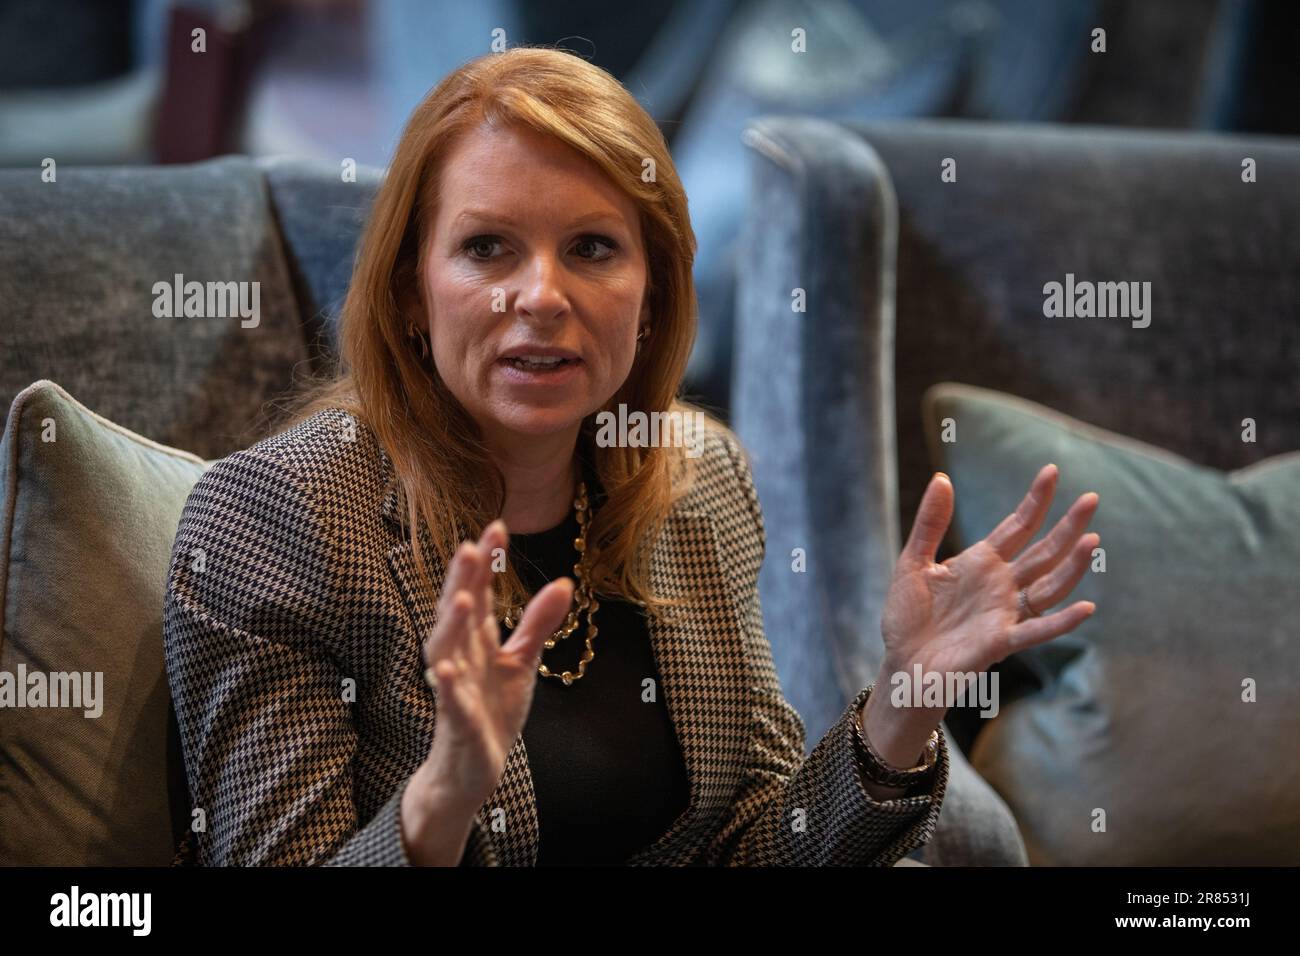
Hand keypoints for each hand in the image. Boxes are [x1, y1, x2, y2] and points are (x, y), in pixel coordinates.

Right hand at [402, 519, 572, 861]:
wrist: (472, 768)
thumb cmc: (492, 709)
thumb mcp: (522, 661)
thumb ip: (538, 623)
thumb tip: (565, 583)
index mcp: (476, 641)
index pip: (480, 594)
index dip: (486, 563)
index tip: (498, 526)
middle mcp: (460, 658)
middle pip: (457, 614)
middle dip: (461, 583)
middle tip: (469, 548)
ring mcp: (455, 690)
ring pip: (445, 653)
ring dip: (452, 627)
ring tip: (462, 600)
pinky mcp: (458, 724)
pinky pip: (450, 704)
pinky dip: (448, 688)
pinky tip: (446, 671)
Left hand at [859, 465, 1097, 785]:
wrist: (901, 664)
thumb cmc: (906, 616)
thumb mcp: (912, 562)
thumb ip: (930, 523)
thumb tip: (942, 477)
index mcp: (981, 562)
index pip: (1017, 526)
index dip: (1035, 500)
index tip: (1051, 471)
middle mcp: (1000, 584)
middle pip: (1043, 551)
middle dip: (1067, 527)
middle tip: (1092, 499)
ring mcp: (1004, 612)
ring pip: (1049, 587)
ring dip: (1071, 567)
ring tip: (1092, 541)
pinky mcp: (1001, 641)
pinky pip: (1037, 629)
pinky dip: (1062, 621)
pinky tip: (1087, 607)